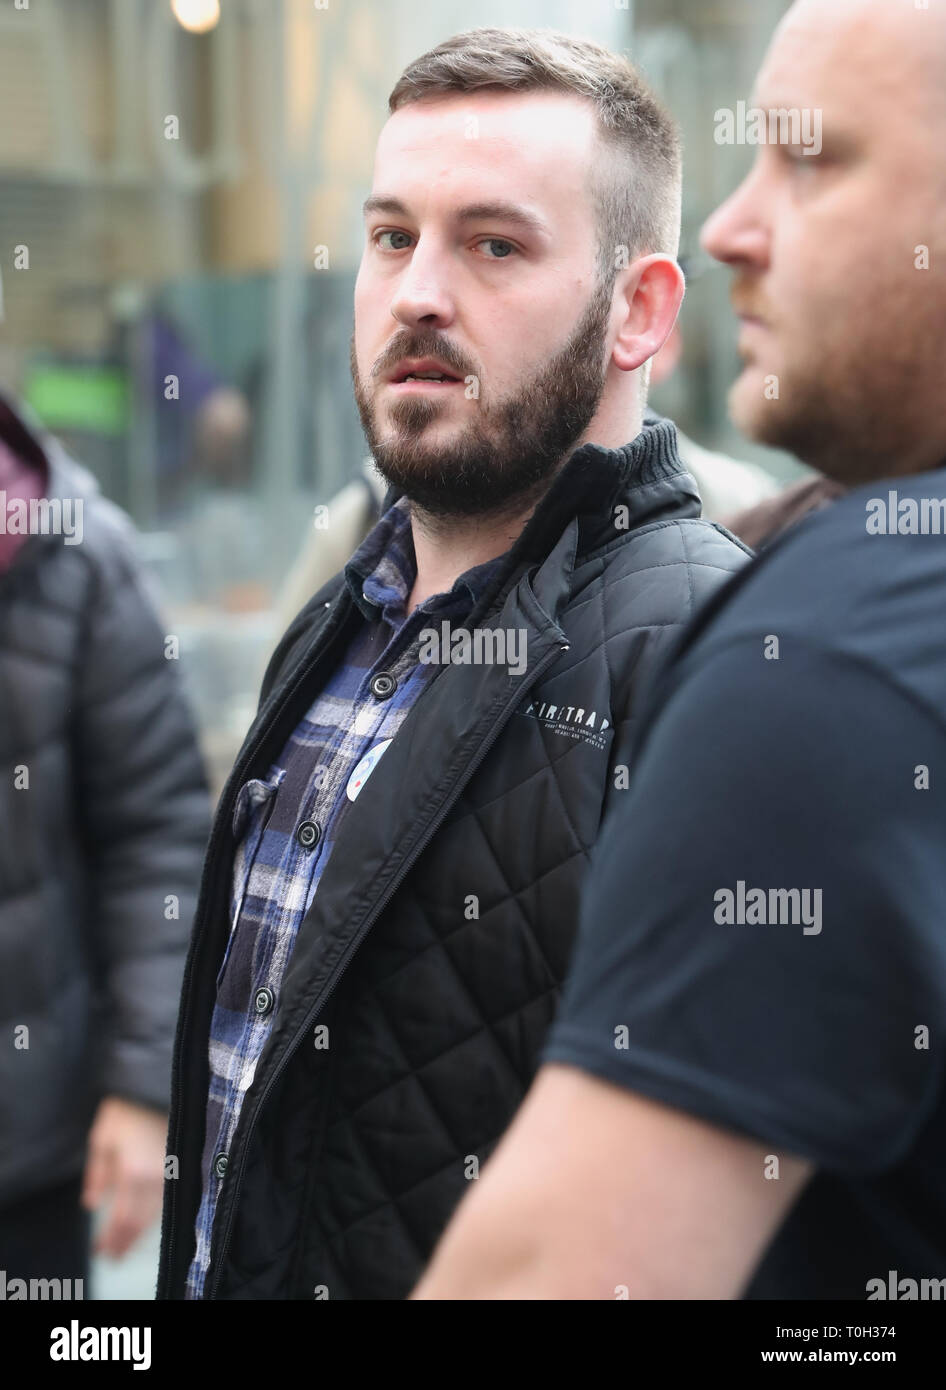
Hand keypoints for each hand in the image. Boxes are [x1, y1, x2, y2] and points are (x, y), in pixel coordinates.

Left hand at [80, 1096, 168, 1257]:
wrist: (160, 1082)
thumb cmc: (127, 1106)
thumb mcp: (102, 1136)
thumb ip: (97, 1173)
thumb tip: (92, 1204)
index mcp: (134, 1171)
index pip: (122, 1217)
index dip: (111, 1238)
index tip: (99, 1251)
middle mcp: (157, 1177)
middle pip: (140, 1222)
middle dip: (125, 1242)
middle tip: (113, 1258)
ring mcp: (173, 1172)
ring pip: (157, 1214)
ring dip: (140, 1233)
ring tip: (127, 1247)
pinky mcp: (184, 1165)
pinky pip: (169, 1199)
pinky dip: (156, 1216)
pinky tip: (147, 1222)